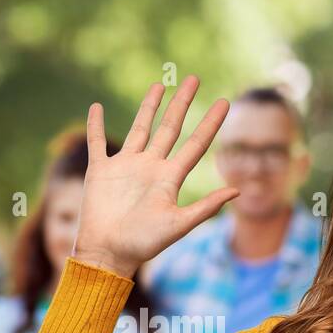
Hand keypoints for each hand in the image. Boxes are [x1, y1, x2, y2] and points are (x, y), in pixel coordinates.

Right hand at [72, 75, 239, 279]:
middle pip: (170, 128)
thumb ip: (206, 207)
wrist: (108, 254)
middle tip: (193, 78)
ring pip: (140, 129)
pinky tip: (96, 107)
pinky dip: (94, 125)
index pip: (195, 144)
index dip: (210, 124)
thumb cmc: (143, 244)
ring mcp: (125, 167)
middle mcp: (150, 168)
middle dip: (181, 104)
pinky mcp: (100, 171)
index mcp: (169, 179)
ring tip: (158, 86)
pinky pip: (96, 143)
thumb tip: (237, 190)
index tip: (225, 102)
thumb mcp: (178, 225)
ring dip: (148, 107)